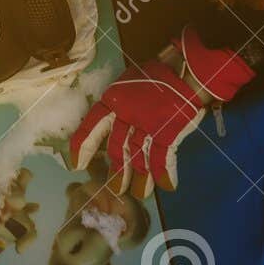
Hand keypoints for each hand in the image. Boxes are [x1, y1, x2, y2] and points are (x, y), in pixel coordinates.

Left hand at [68, 27, 254, 196]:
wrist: (186, 69)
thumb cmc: (157, 75)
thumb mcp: (130, 83)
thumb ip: (121, 105)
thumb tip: (115, 127)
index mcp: (113, 100)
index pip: (91, 125)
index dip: (83, 147)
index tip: (77, 164)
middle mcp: (127, 115)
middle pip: (118, 149)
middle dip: (117, 172)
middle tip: (116, 190)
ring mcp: (148, 125)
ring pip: (139, 158)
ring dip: (140, 179)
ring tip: (139, 194)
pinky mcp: (167, 132)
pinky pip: (163, 158)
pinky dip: (164, 173)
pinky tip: (167, 186)